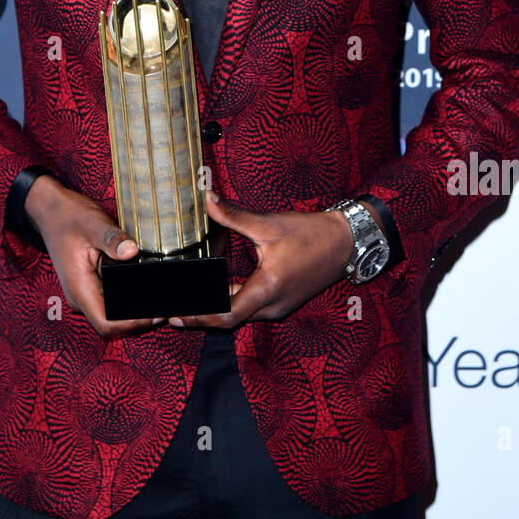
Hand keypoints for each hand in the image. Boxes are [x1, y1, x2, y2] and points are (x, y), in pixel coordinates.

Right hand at [25, 175, 164, 337]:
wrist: (51, 211)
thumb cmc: (68, 217)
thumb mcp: (93, 224)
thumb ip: (112, 239)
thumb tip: (132, 251)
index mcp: (80, 289)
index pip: (106, 324)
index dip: (131, 325)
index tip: (154, 314)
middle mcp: (80, 297)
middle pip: (111, 324)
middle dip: (138, 321)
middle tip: (164, 307)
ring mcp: (84, 292)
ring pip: (110, 315)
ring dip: (133, 313)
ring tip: (158, 300)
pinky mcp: (89, 285)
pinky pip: (109, 302)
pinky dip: (127, 300)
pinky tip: (143, 289)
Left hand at [167, 190, 359, 329]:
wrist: (345, 243)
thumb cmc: (311, 233)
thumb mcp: (269, 223)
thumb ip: (234, 215)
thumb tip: (207, 198)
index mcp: (268, 287)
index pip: (227, 315)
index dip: (200, 317)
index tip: (177, 314)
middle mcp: (273, 305)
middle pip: (230, 320)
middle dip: (201, 316)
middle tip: (173, 310)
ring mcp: (279, 307)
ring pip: (241, 316)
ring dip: (216, 311)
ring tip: (188, 303)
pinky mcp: (282, 302)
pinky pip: (251, 310)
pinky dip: (232, 304)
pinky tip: (216, 292)